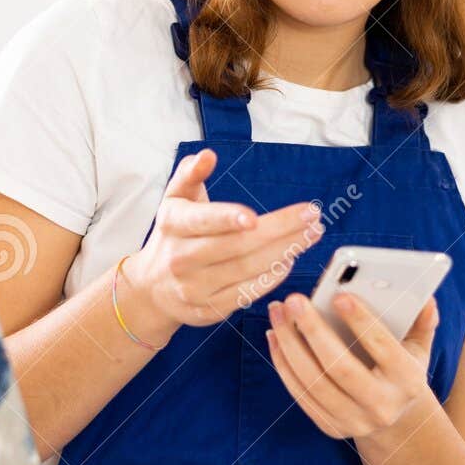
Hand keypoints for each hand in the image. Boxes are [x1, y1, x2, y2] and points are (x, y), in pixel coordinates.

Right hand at [119, 148, 323, 342]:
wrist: (152, 287)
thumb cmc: (173, 235)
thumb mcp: (175, 199)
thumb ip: (191, 174)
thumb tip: (207, 155)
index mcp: (173, 224)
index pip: (202, 220)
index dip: (227, 218)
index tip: (254, 216)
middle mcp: (181, 258)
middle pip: (236, 245)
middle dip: (280, 230)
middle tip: (312, 215)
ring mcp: (194, 287)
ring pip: (246, 269)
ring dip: (285, 251)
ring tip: (310, 234)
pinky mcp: (208, 309)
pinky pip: (246, 293)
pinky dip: (272, 277)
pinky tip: (289, 260)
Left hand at [266, 290, 440, 438]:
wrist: (394, 421)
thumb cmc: (401, 371)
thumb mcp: (419, 349)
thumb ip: (422, 322)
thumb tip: (425, 298)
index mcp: (407, 381)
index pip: (382, 347)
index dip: (361, 321)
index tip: (339, 295)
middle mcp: (381, 406)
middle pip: (340, 368)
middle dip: (314, 331)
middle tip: (294, 299)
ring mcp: (354, 420)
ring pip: (313, 381)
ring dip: (290, 344)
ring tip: (278, 313)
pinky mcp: (330, 427)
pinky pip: (300, 393)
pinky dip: (283, 363)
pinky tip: (274, 336)